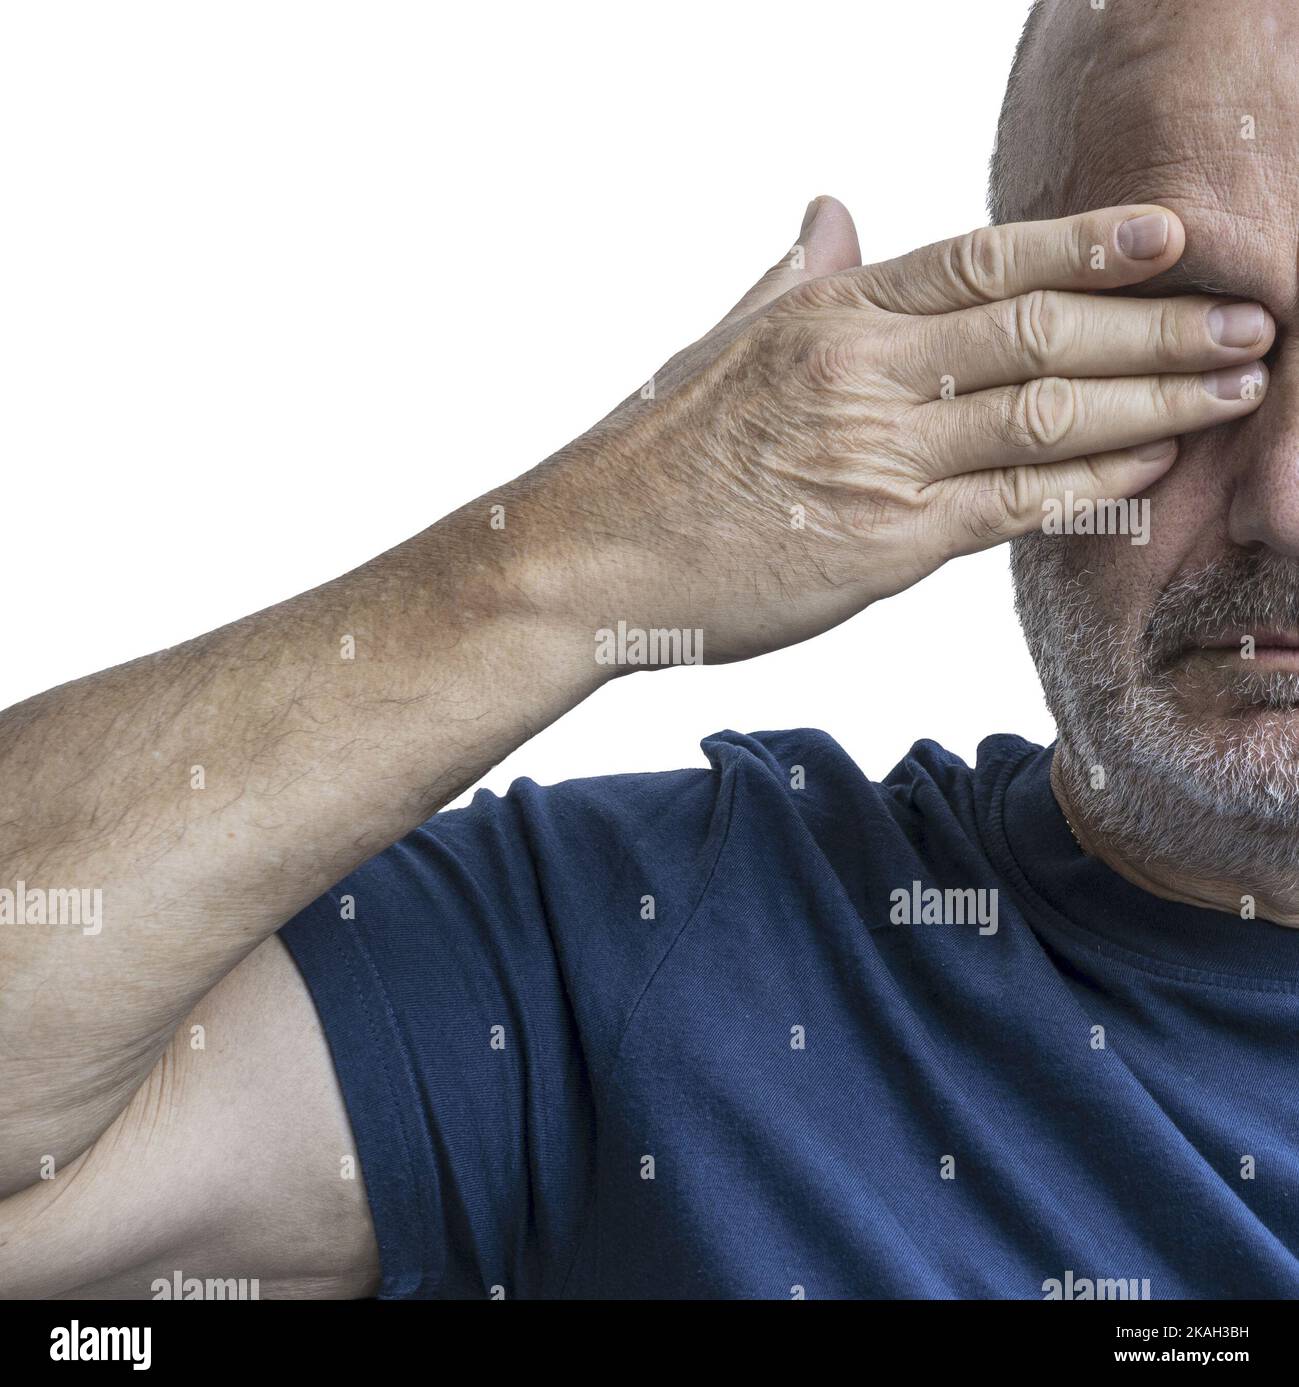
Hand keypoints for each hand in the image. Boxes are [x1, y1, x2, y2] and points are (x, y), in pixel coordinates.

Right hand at [542, 198, 1271, 663]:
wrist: (590, 558)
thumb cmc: (652, 458)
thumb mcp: (719, 346)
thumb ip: (794, 282)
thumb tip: (833, 211)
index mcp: (826, 315)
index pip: (983, 261)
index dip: (1087, 245)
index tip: (1172, 236)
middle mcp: (861, 375)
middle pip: (1039, 332)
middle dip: (1157, 325)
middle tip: (1250, 318)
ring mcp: (875, 461)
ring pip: (1042, 416)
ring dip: (1152, 399)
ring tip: (1233, 387)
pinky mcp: (882, 547)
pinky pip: (1009, 507)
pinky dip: (1087, 484)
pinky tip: (1148, 468)